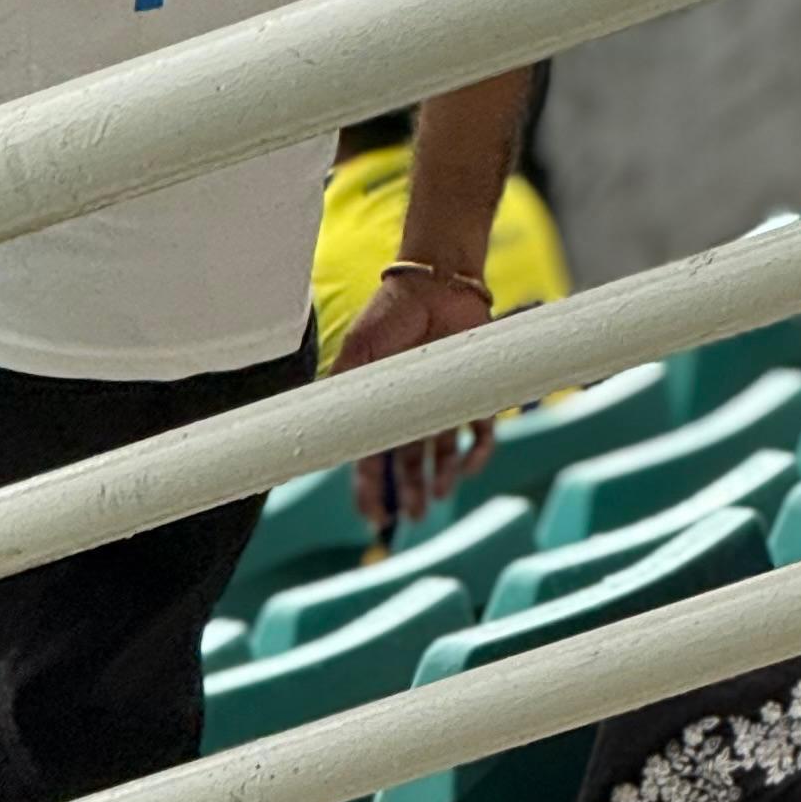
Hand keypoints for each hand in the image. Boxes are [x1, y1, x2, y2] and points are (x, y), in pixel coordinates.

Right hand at [331, 270, 495, 534]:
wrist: (434, 284)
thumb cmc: (390, 313)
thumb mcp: (356, 352)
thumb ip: (341, 388)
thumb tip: (320, 426)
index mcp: (378, 406)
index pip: (372, 457)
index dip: (370, 489)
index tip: (372, 516)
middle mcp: (411, 411)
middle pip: (409, 465)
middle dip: (408, 495)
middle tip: (409, 517)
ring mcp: (444, 405)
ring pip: (443, 457)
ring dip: (440, 481)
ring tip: (435, 499)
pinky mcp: (474, 395)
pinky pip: (480, 434)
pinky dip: (477, 454)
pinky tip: (468, 466)